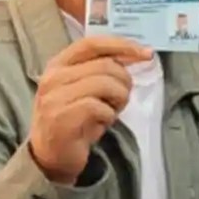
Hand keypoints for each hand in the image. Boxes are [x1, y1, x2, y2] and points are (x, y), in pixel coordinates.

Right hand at [29, 36, 151, 183]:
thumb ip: (102, 70)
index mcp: (59, 64)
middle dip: (124, 82)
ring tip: (111, 111)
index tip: (146, 54)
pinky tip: (102, 124)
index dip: (122, 46)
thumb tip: (137, 54)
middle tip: (121, 100)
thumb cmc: (75, 119)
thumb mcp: (86, 88)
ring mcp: (54, 97)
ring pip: (105, 84)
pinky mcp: (61, 117)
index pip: (93, 43)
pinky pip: (99, 108)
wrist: (52, 155)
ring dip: (119, 99)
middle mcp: (53, 77)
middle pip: (106, 65)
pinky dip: (109, 116)